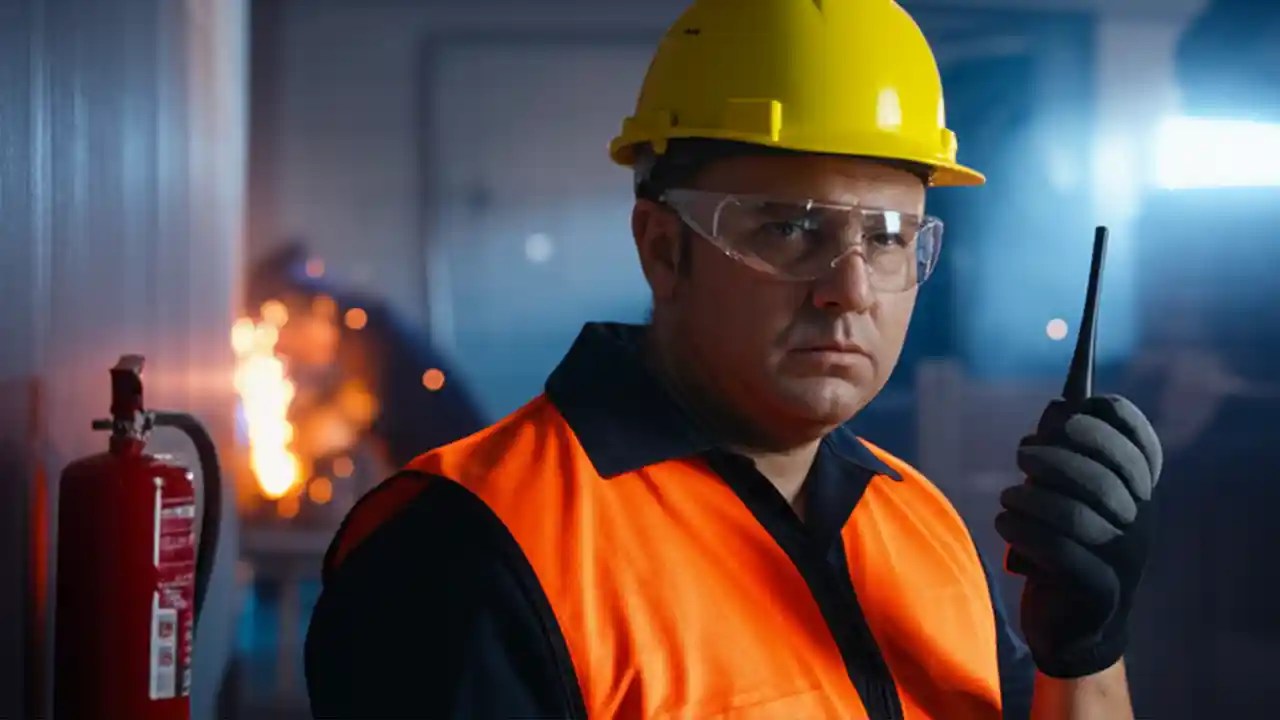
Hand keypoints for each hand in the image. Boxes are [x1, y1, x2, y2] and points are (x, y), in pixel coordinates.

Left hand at [995, 395, 1162, 678]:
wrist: (1072, 624)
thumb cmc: (1061, 542)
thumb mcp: (1062, 494)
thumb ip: (1062, 453)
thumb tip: (1057, 407)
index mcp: (1140, 493)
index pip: (1140, 446)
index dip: (1110, 421)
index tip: (1070, 411)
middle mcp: (1142, 523)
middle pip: (1105, 476)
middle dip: (1056, 456)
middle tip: (1023, 455)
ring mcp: (1124, 559)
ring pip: (1077, 515)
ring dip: (1030, 498)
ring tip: (1009, 499)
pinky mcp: (1098, 591)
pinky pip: (1058, 552)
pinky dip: (1022, 530)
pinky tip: (1006, 524)